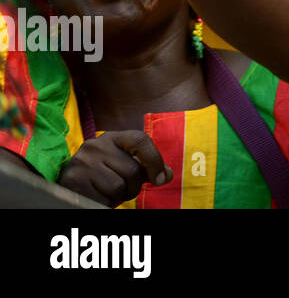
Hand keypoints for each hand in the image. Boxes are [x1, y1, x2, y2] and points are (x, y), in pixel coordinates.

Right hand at [57, 131, 172, 206]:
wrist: (68, 182)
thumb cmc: (103, 172)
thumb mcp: (124, 162)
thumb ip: (147, 166)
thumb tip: (168, 175)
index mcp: (112, 137)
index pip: (140, 140)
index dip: (155, 160)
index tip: (161, 179)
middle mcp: (95, 146)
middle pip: (133, 170)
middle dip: (135, 186)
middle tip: (125, 189)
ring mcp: (82, 163)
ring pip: (119, 187)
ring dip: (120, 197)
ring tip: (110, 192)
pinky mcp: (74, 182)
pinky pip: (104, 199)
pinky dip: (107, 203)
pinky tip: (99, 196)